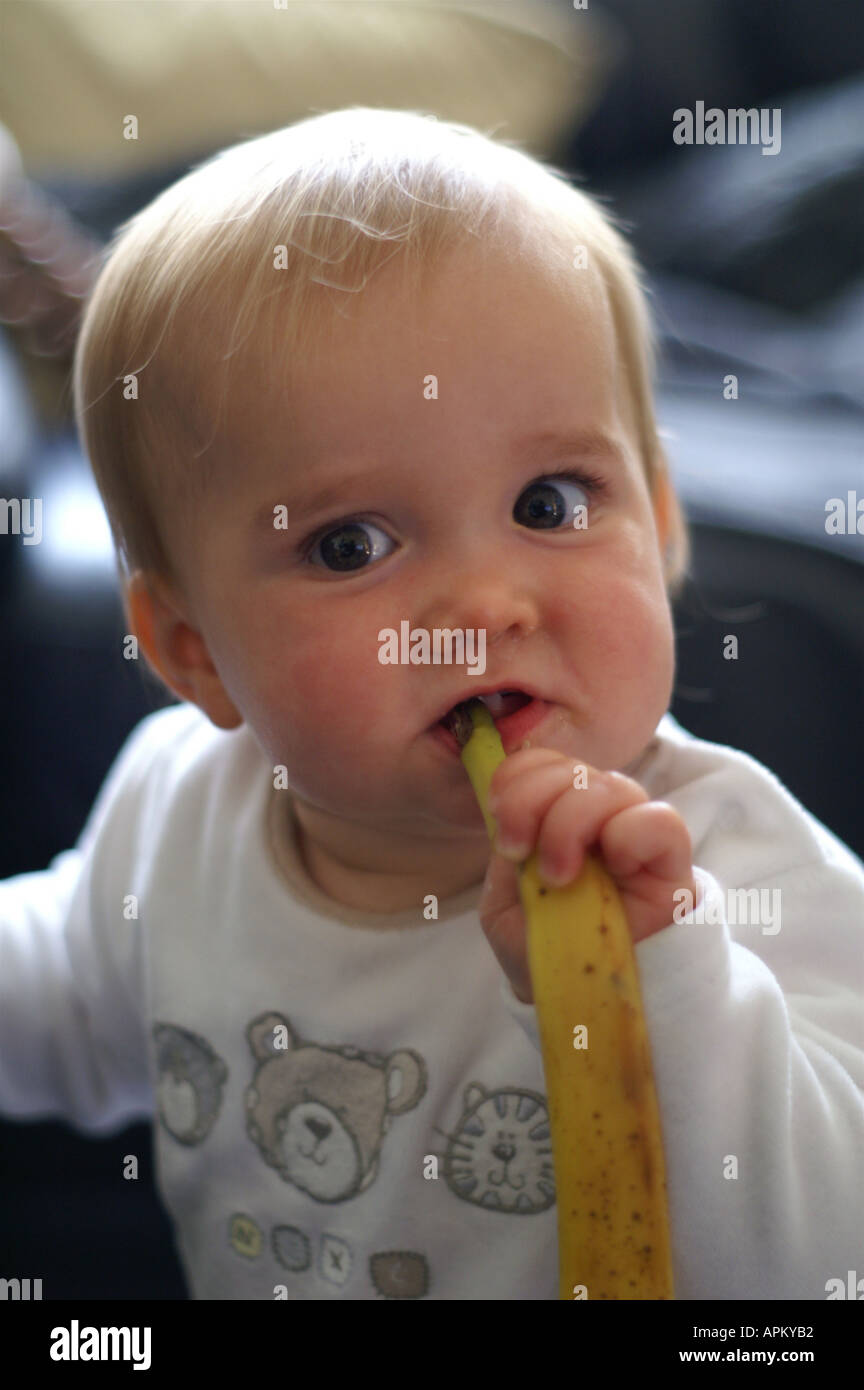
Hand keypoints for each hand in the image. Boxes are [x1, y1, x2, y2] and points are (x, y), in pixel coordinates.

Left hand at [477, 748, 698, 1004]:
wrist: (582, 1007)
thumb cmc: (545, 952)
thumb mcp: (505, 904)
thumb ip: (507, 857)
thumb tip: (517, 818)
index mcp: (556, 817)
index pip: (544, 763)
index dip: (517, 778)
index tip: (500, 829)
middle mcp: (598, 819)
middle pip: (573, 768)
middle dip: (532, 800)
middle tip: (518, 851)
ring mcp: (636, 839)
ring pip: (613, 786)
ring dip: (571, 821)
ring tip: (558, 876)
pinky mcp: (673, 868)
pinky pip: (661, 821)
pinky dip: (628, 833)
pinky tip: (612, 868)